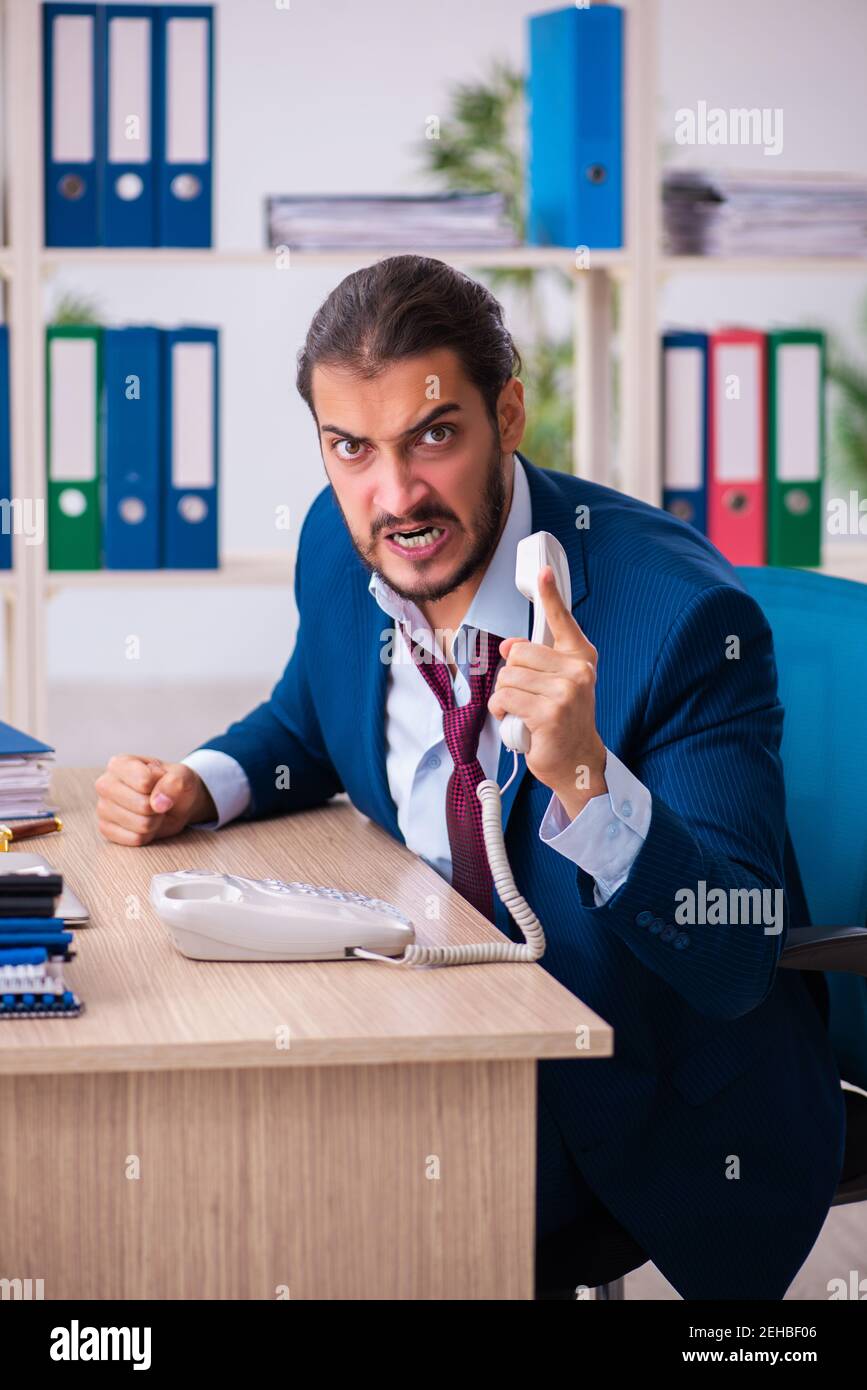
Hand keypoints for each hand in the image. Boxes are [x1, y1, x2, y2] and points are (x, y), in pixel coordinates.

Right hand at [94, 755, 216, 845]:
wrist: (173, 803)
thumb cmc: (173, 784)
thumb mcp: (183, 776)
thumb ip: (176, 782)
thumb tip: (159, 804)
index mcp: (120, 764)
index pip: (144, 781)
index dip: (161, 786)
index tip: (160, 781)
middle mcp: (105, 784)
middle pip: (142, 806)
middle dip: (158, 807)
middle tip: (158, 800)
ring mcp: (102, 808)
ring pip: (140, 825)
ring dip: (155, 821)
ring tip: (152, 811)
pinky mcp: (106, 829)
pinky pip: (136, 839)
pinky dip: (148, 834)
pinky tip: (144, 822)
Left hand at [488, 566, 606, 817]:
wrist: (578, 762)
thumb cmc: (564, 723)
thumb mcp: (558, 685)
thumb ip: (538, 661)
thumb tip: (509, 646)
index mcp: (581, 658)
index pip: (562, 620)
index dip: (551, 595)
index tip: (543, 572)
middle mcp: (578, 671)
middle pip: (518, 653)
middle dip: (512, 676)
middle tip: (528, 697)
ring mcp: (565, 692)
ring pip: (507, 677)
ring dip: (506, 697)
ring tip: (524, 712)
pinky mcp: (549, 713)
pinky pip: (504, 698)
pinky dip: (502, 711)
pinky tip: (518, 722)